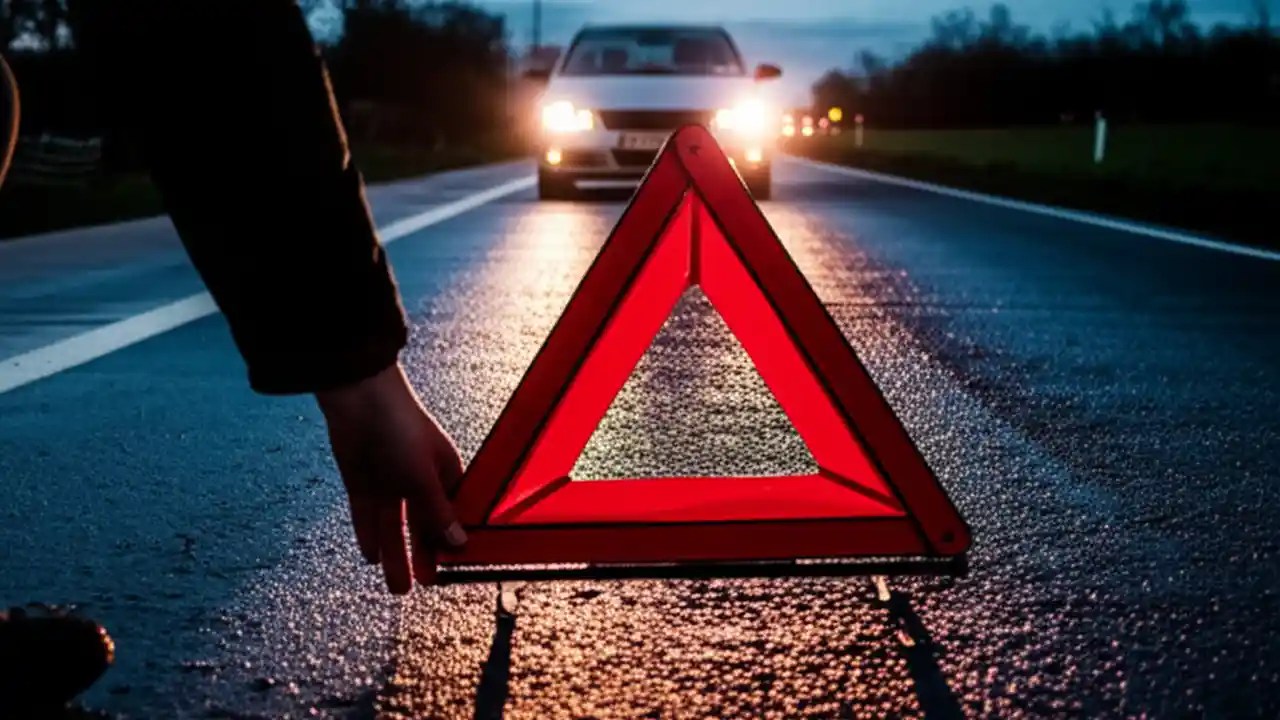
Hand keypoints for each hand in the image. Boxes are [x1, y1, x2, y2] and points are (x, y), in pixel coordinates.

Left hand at [315, 362, 466, 593]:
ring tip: (398, 588)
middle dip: (424, 555)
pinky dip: (369, 537)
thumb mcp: (423, 478)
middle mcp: (418, 481)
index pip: (452, 516)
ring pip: (394, 527)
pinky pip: (368, 517)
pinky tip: (372, 559)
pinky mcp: (362, 484)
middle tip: (426, 584)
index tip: (455, 569)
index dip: (453, 542)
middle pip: (422, 526)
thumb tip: (458, 543)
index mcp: (445, 474)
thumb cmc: (401, 430)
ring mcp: (389, 483)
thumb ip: (437, 514)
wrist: (358, 400)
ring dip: (396, 555)